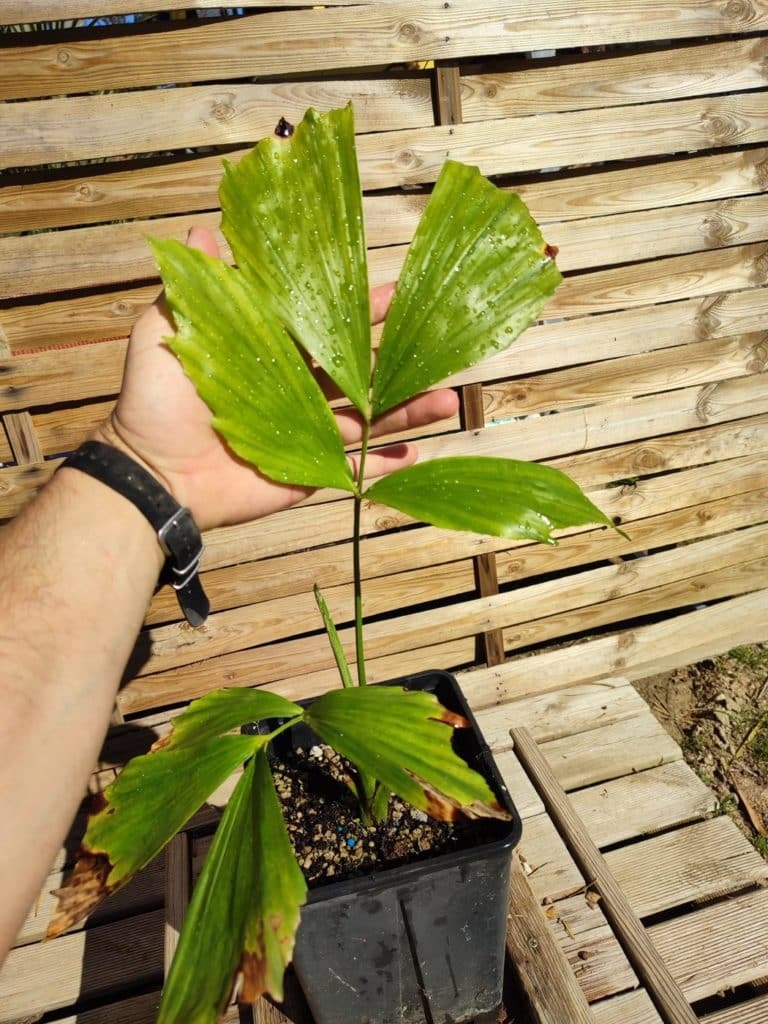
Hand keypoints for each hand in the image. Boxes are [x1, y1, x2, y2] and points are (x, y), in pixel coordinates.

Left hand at [94, 227, 458, 530]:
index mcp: (271, 354)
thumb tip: (202, 230)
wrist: (153, 473)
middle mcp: (296, 389)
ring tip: (448, 401)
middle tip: (438, 346)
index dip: (359, 310)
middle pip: (358, 372)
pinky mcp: (309, 470)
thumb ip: (194, 290)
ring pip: (367, 419)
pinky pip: (355, 466)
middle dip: (399, 361)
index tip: (394, 292)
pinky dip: (385, 462)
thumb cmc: (155, 401)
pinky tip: (415, 454)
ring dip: (408, 411)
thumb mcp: (165, 332)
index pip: (324, 326)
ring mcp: (306, 431)